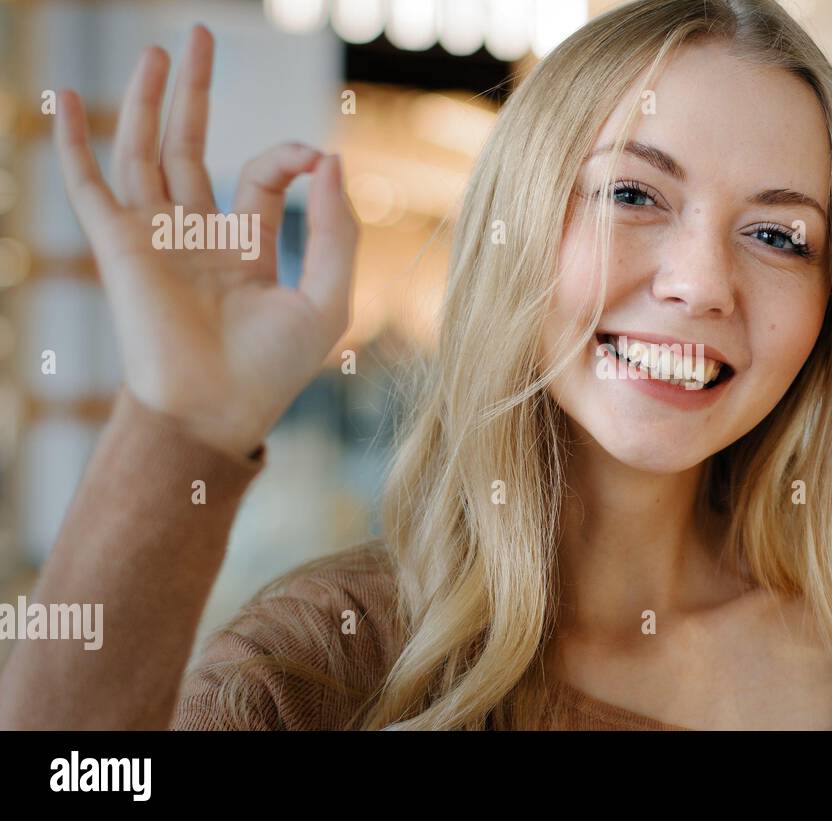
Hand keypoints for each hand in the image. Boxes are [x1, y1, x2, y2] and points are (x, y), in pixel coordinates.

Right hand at [53, 25, 356, 459]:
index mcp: (245, 248)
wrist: (217, 409)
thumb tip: (331, 159)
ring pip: (145, 153)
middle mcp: (196, 237)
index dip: (289, 158)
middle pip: (190, 148)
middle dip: (196, 93)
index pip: (261, 178)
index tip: (317, 160)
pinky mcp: (119, 244)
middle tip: (201, 37)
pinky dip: (75, 141)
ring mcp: (155, 238)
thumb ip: (338, 231)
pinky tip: (63, 98)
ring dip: (149, 102)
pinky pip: (87, 183)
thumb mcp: (328, 297)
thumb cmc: (274, 369)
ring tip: (158, 51)